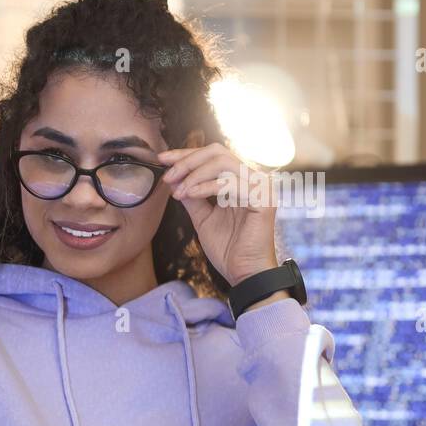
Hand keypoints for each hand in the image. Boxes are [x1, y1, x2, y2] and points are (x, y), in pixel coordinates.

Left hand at [157, 142, 278, 284]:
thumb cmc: (228, 248)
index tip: (162, 159)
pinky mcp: (263, 200)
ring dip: (194, 174)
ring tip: (178, 192)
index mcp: (241, 181)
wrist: (243, 273)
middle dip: (187, 161)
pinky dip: (205, 187)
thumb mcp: (202, 218)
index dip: (186, 154)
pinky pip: (230, 183)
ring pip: (223, 162)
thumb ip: (191, 196)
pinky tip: (189, 195)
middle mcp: (253, 179)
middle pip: (218, 152)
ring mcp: (261, 187)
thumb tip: (173, 178)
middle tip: (167, 176)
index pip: (213, 155)